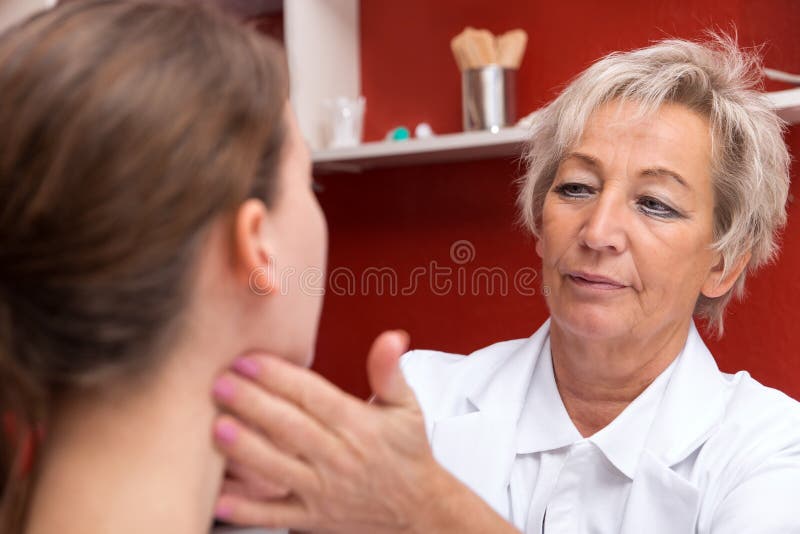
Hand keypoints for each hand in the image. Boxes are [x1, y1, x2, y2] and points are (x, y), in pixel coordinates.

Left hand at [210, 331, 445, 532]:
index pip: (313, 396)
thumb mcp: (407, 408)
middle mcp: (340, 458)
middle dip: (252, 404)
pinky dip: (246, 509)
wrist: (420, 511)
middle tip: (220, 384)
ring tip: (217, 427)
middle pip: (290, 428)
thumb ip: (390, 371)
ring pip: (279, 468)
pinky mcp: (313, 519)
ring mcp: (325, 492)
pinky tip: (219, 496)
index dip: (279, 377)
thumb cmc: (408, 454)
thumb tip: (392, 337)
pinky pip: (275, 515)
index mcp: (359, 426)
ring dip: (246, 449)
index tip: (248, 360)